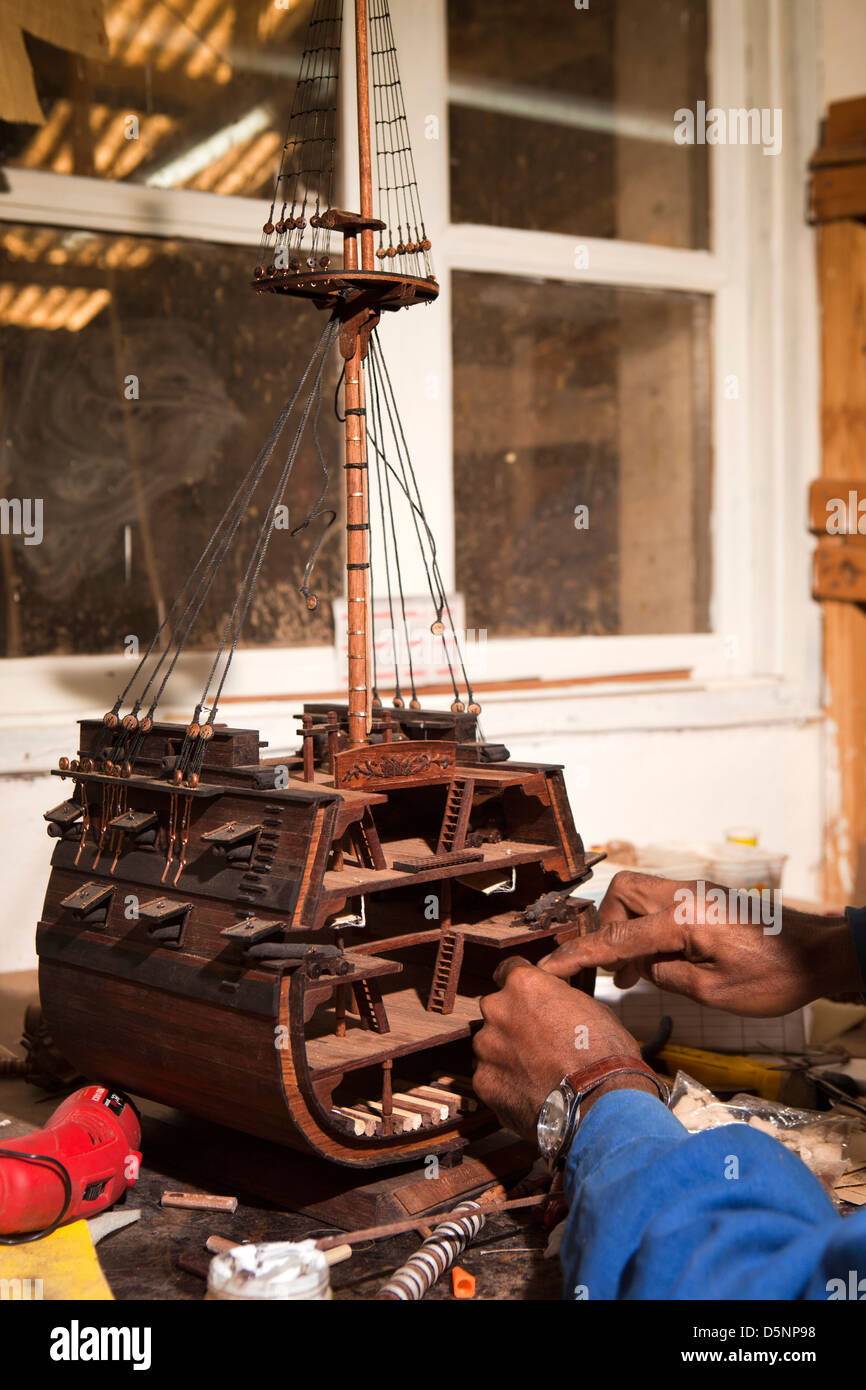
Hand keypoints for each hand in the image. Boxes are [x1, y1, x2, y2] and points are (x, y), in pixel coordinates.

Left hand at [473, 957, 650, 1141]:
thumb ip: (556, 999)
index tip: (527, 999)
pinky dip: (505, 1083)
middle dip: (512, 1021)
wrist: (601, 1102)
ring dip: (507, 1053)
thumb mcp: (588, 1006)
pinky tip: (530, 1091)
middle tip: (537, 1042)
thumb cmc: (603, 1052)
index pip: (508, 970)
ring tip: (536, 1072)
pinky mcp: (484, 1082)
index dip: (520, 986)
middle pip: (496, 1009)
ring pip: (490, 1045)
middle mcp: (497, 1010)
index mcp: (523, 984)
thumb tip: (551, 1002)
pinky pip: (490, 1076)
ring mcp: (486, 1047)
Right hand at [538, 871, 855, 1016]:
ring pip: (639, 894)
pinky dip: (650, 927)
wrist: (820, 954)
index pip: (616, 937)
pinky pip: (661, 904)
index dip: (578, 954)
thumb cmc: (776, 976)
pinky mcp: (706, 900)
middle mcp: (684, 896)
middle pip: (622, 892)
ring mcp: (696, 893)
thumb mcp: (716, 992)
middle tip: (616, 966)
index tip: (548, 967)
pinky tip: (660, 961)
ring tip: (634, 973)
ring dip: (628, 927)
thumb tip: (644, 966)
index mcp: (682, 919)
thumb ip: (668, 976)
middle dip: (607, 925)